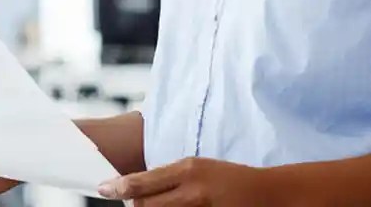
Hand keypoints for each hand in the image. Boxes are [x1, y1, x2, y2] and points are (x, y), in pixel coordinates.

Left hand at [97, 157, 269, 205]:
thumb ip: (169, 177)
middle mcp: (193, 193)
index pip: (143, 182)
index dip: (118, 187)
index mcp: (189, 170)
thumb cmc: (230, 179)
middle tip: (135, 204)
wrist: (267, 195)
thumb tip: (136, 189)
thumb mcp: (199, 168)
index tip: (103, 188)